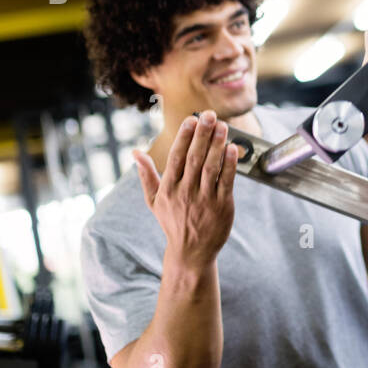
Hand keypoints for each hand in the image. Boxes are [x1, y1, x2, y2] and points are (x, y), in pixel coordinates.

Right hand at [131, 111, 238, 270]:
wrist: (191, 252)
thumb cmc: (172, 222)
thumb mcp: (154, 201)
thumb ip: (147, 175)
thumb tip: (134, 153)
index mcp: (168, 189)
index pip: (176, 158)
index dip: (184, 137)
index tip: (190, 119)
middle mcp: (185, 192)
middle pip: (194, 158)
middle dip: (202, 134)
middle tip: (209, 115)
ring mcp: (204, 200)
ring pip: (210, 167)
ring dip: (217, 145)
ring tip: (223, 126)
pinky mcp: (222, 206)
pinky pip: (226, 181)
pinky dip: (230, 165)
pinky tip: (233, 149)